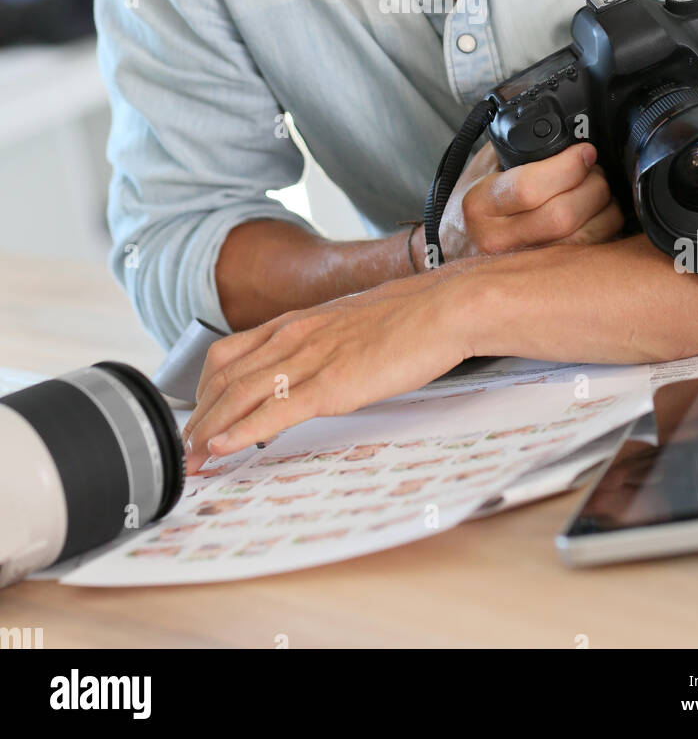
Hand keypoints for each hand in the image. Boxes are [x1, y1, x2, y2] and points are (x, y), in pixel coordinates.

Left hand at [182, 275, 468, 471]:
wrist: (443, 307)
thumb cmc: (408, 318)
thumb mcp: (349, 326)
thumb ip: (322, 346)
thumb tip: (312, 373)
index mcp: (295, 323)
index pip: (227, 355)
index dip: (203, 392)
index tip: (195, 421)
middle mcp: (292, 337)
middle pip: (223, 380)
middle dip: (197, 420)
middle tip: (182, 452)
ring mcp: (310, 359)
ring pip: (238, 396)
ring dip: (208, 433)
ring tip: (191, 461)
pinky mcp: (331, 384)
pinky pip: (275, 411)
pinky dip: (241, 432)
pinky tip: (224, 449)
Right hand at [437, 141, 624, 260]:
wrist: (456, 249)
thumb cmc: (472, 207)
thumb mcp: (481, 170)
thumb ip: (515, 148)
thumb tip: (565, 131)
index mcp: (479, 205)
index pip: (529, 187)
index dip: (568, 166)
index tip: (584, 153)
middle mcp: (498, 240)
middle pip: (563, 215)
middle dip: (593, 185)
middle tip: (594, 171)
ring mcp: (523, 265)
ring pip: (584, 238)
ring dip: (604, 209)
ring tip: (597, 193)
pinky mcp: (546, 279)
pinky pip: (590, 255)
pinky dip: (605, 230)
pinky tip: (598, 216)